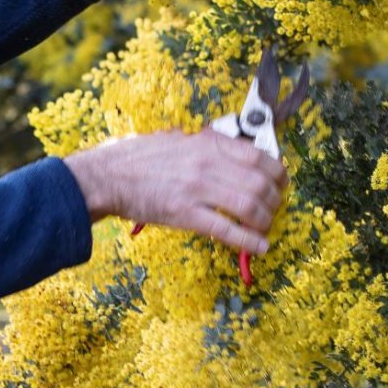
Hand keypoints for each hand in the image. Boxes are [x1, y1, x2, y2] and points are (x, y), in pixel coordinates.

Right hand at [63, 129, 287, 254]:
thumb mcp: (179, 140)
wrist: (107, 175)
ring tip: (264, 229)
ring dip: (265, 222)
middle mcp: (208, 163)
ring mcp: (197, 189)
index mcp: (208, 143)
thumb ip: (209, 147)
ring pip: (251, 207)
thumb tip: (236, 156)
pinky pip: (227, 229)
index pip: (260, 157)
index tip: (280, 185)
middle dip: (275, 202)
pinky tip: (260, 247)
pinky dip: (250, 241)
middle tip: (273, 211)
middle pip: (261, 184)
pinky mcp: (185, 214)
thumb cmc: (140, 157)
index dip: (278, 175)